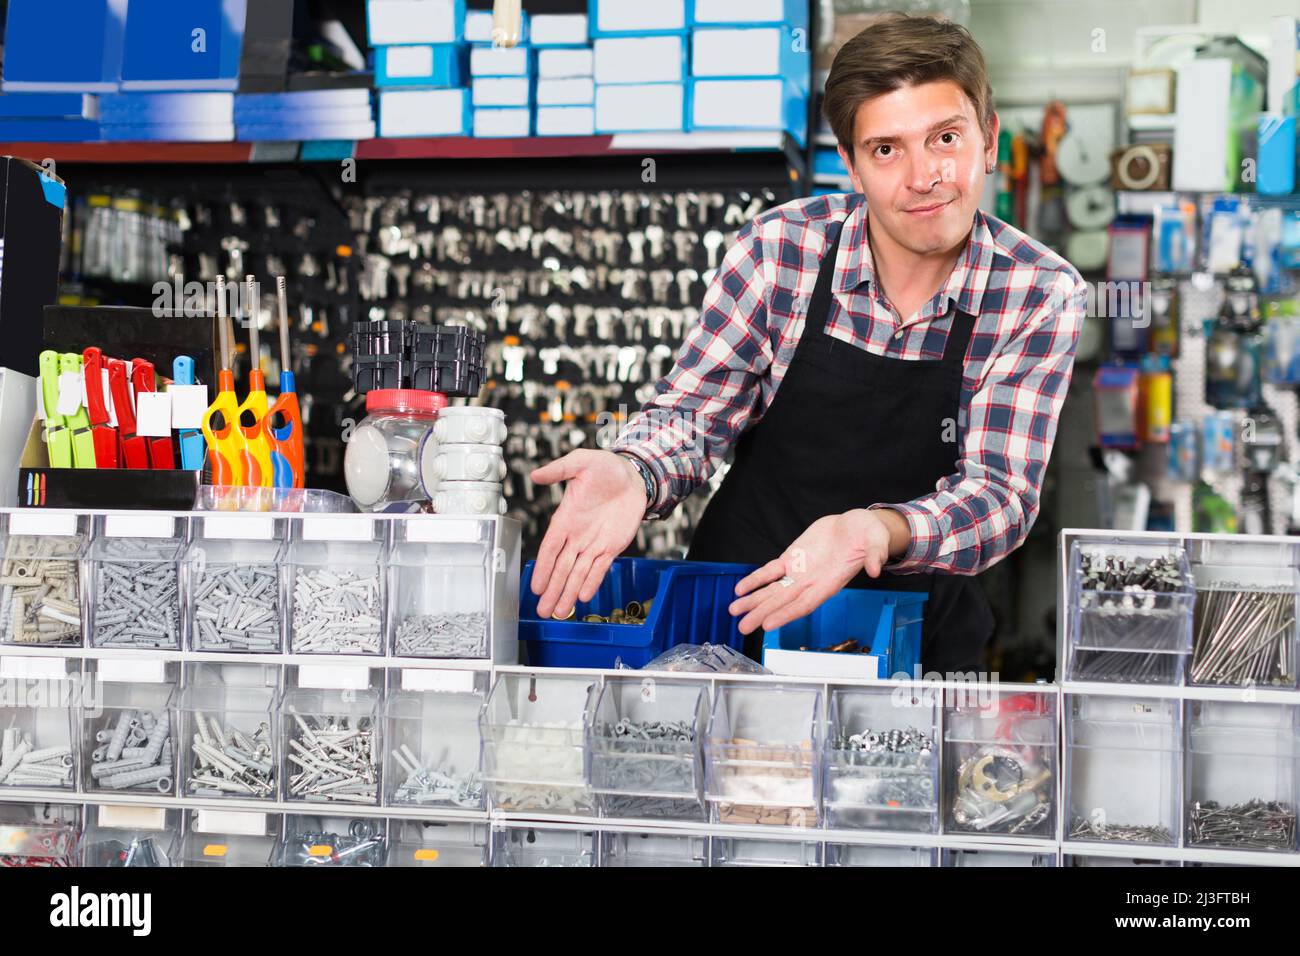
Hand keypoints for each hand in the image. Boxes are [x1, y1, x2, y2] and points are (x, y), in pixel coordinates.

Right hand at [529, 450, 647, 618]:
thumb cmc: (604, 467)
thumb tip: (536, 474)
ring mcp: (594, 543)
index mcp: (566, 519)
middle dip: (553, 590)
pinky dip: (592, 583)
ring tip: (559, 613)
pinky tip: (583, 597)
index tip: (535, 587)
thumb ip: (559, 470)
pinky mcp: (612, 546)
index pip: (550, 549)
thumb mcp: (581, 462)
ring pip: (578, 573)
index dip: (543, 569)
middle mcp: (577, 536)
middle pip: (562, 568)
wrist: (632, 474)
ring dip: (569, 593)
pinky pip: (600, 568)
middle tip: (543, 612)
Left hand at [727, 509, 893, 634]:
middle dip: (761, 614)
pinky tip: (740, 589)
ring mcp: (800, 571)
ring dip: (753, 601)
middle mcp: (812, 582)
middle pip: (783, 602)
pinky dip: (755, 579)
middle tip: (742, 627)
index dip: (786, 614)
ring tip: (733, 611)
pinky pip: (770, 571)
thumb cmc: (869, 536)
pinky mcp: (792, 557)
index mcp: (830, 583)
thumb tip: (875, 569)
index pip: (805, 604)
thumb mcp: (877, 542)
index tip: (768, 624)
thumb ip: (875, 556)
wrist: (857, 525)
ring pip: (772, 590)